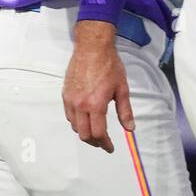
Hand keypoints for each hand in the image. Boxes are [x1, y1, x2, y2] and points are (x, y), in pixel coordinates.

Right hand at [62, 21, 132, 152]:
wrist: (92, 48)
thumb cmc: (109, 65)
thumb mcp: (122, 89)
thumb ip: (125, 111)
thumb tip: (129, 128)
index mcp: (96, 104)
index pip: (98, 133)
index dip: (105, 144)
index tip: (110, 148)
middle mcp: (80, 105)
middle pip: (84, 134)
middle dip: (94, 142)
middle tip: (103, 142)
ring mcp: (71, 99)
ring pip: (74, 126)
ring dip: (84, 133)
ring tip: (95, 132)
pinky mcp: (65, 94)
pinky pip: (68, 115)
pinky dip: (76, 122)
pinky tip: (85, 119)